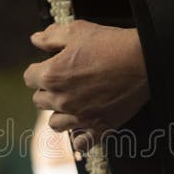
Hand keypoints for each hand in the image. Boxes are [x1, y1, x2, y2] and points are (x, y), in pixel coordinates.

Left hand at [24, 20, 148, 150]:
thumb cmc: (111, 43)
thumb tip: (35, 39)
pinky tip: (82, 131)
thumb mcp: (77, 31)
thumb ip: (51, 36)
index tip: (48, 66)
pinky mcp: (100, 126)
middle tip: (63, 82)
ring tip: (70, 104)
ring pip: (55, 123)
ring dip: (59, 113)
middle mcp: (62, 99)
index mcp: (52, 75)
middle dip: (47, 90)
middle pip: (39, 101)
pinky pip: (82, 142)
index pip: (29, 78)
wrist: (144, 60)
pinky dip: (79, 139)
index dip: (38, 70)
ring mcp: (81, 116)